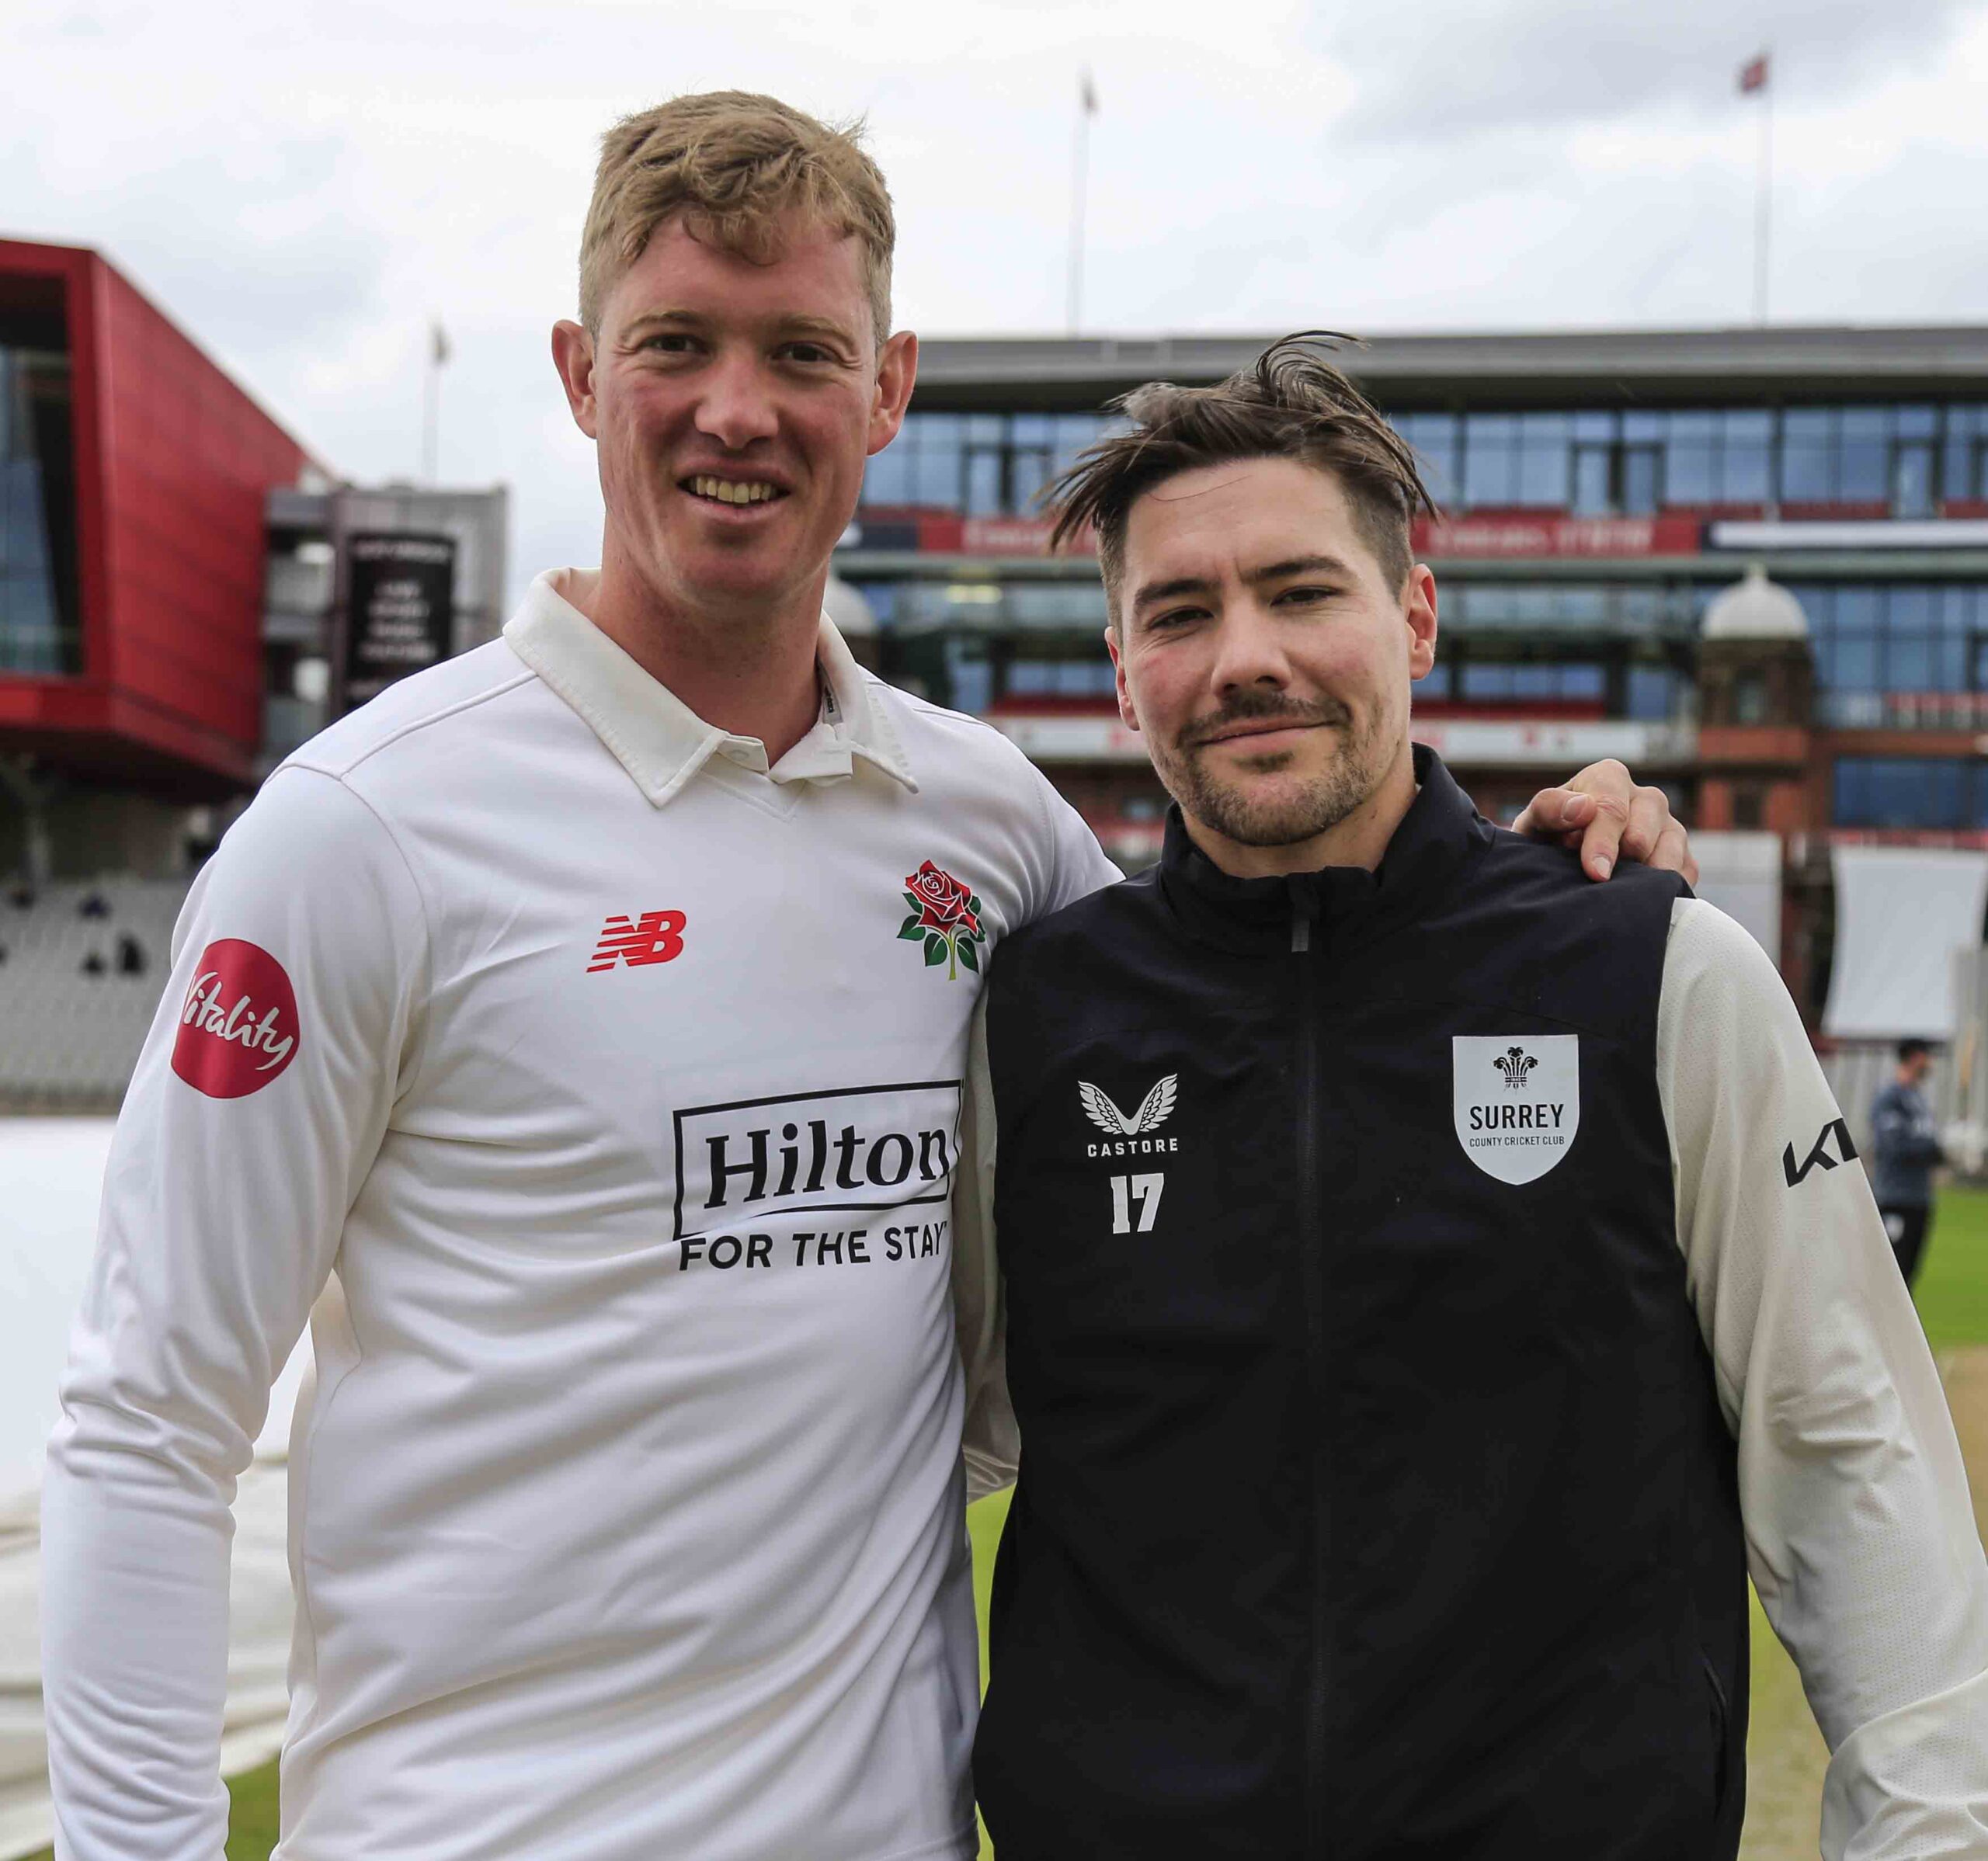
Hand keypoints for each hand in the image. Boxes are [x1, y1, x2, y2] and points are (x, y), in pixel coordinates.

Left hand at [1511, 759, 1697, 885]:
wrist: (1557, 862)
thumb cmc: (1547, 837)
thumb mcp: (1535, 821)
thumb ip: (1549, 808)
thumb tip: (1583, 807)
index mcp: (1609, 778)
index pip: (1611, 807)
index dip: (1602, 841)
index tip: (1595, 871)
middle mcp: (1645, 797)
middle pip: (1644, 831)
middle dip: (1623, 859)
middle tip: (1602, 882)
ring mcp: (1667, 826)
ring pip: (1671, 849)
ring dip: (1646, 876)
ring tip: (1621, 892)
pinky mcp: (1681, 855)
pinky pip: (1685, 871)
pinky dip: (1667, 888)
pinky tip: (1642, 899)